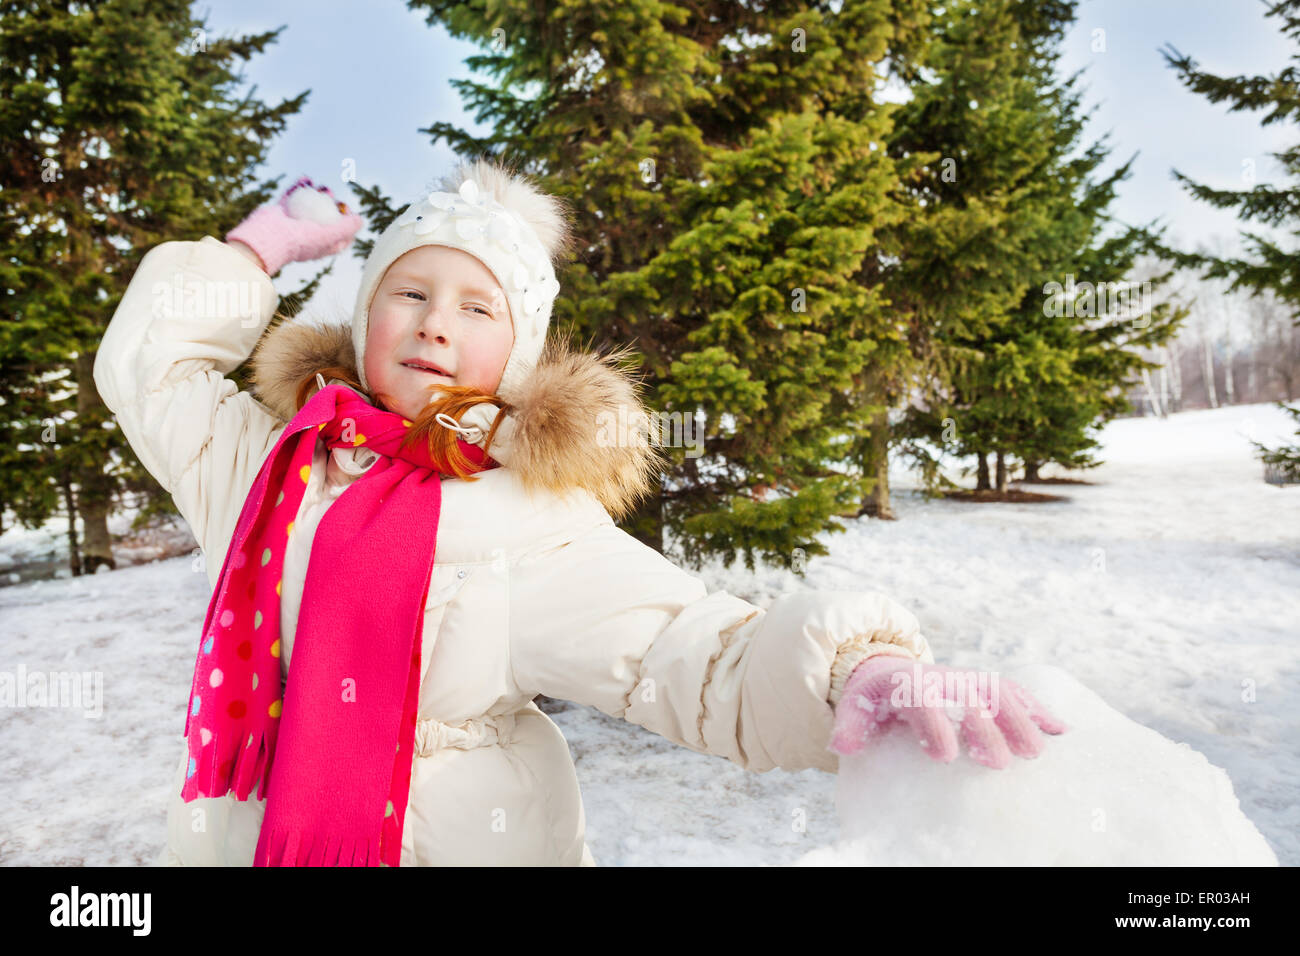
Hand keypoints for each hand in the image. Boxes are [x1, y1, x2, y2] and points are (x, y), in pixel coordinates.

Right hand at [225, 176, 363, 273]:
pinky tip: (306, 178)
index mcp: (318, 246)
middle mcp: (305, 235)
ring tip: (322, 187)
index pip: (337, 236)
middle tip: (333, 196)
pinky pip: (290, 196)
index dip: (345, 224)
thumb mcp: (331, 236)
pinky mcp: (279, 212)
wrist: (269, 237)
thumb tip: (361, 220)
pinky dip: (298, 187)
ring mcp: (291, 224)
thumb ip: (347, 228)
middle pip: (322, 218)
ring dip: (315, 194)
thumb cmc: (302, 241)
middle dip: (330, 205)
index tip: (348, 212)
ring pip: (306, 206)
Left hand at [830, 654, 1066, 768]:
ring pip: (999, 692)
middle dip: (986, 726)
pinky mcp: (984, 685)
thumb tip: (841, 745)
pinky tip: (1062, 730)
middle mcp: (943, 679)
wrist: (890, 671)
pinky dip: (1039, 708)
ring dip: (1021, 718)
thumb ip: (849, 728)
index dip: (934, 726)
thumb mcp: (857, 708)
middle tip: (999, 762)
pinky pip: (1016, 692)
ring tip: (1038, 750)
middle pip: (970, 696)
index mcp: (909, 685)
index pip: (923, 701)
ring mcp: (967, 680)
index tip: (945, 756)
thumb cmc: (875, 698)